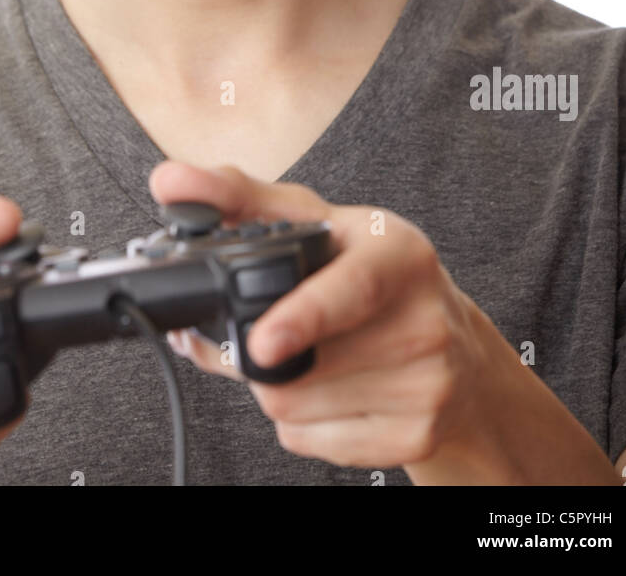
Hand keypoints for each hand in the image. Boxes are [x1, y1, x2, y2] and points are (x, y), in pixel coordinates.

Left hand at [151, 160, 482, 471]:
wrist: (456, 347)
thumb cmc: (373, 273)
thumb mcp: (320, 221)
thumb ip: (239, 197)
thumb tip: (170, 182)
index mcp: (399, 253)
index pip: (351, 290)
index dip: (303, 316)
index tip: (261, 341)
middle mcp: (422, 320)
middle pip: (297, 365)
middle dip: (257, 351)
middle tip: (262, 328)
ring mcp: (424, 387)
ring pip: (293, 408)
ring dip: (273, 386)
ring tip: (303, 352)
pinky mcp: (415, 438)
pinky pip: (312, 442)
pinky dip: (300, 421)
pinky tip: (328, 388)